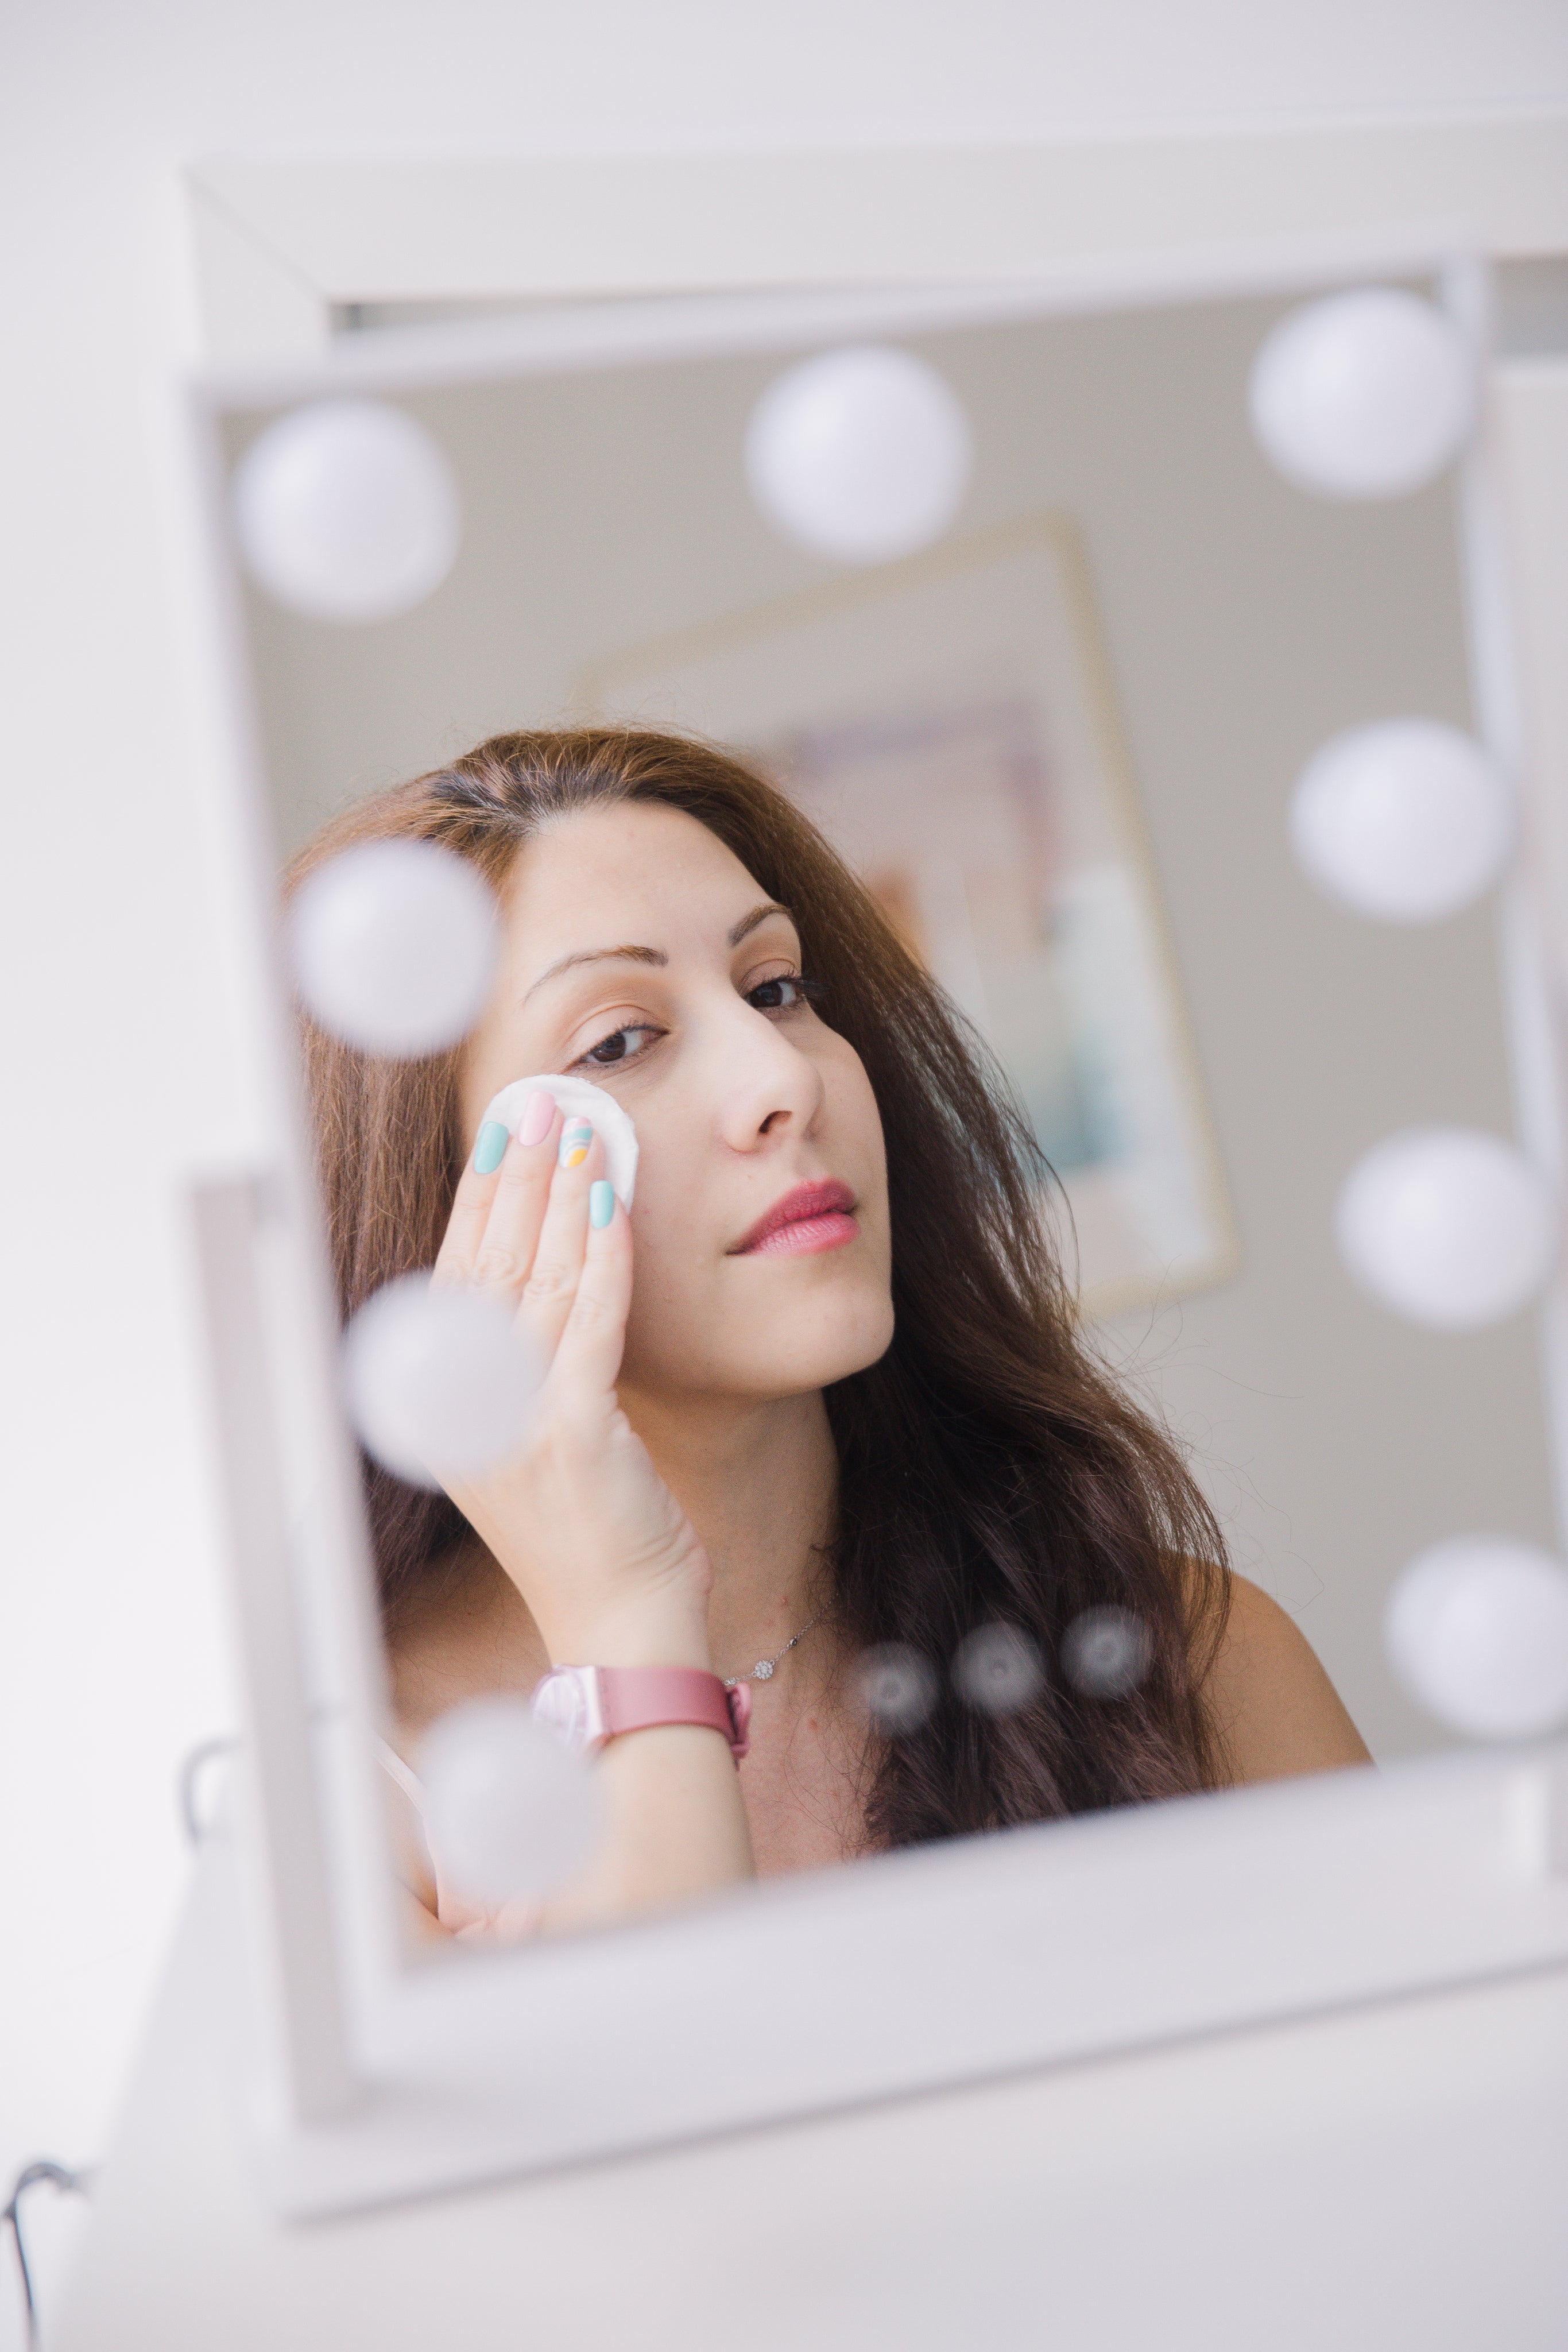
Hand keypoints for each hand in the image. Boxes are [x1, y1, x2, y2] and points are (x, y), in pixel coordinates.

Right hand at [430, 1093, 711, 1668]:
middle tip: (537, 1104)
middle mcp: (465, 1414)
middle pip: (488, 1266)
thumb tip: (542, 1270)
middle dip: (513, 1176)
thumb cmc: (593, 1537)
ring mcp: (513, 1425)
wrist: (621, 1629)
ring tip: (581, 1130)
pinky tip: (614, 1204)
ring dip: (559, 1196)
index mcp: (447, 1413)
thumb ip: (528, 1366)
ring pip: (535, 1283)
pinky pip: (587, 1324)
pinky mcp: (573, 1436)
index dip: (477, 1200)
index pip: (457, 1280)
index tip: (499, 1134)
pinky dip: (601, 1256)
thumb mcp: (538, 1443)